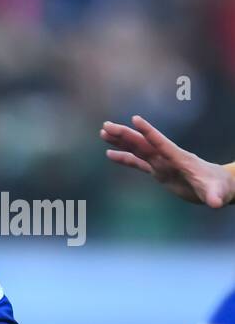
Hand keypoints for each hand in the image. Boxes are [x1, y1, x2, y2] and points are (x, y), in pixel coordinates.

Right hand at [101, 115, 234, 207]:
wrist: (219, 187)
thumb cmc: (220, 188)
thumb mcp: (217, 193)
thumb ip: (215, 196)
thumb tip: (216, 204)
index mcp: (180, 159)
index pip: (161, 143)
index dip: (148, 132)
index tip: (135, 119)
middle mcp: (168, 158)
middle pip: (142, 143)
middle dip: (125, 134)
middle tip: (106, 125)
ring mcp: (162, 164)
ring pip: (137, 149)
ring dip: (121, 141)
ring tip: (104, 132)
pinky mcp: (158, 172)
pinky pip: (137, 163)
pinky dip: (124, 158)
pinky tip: (109, 153)